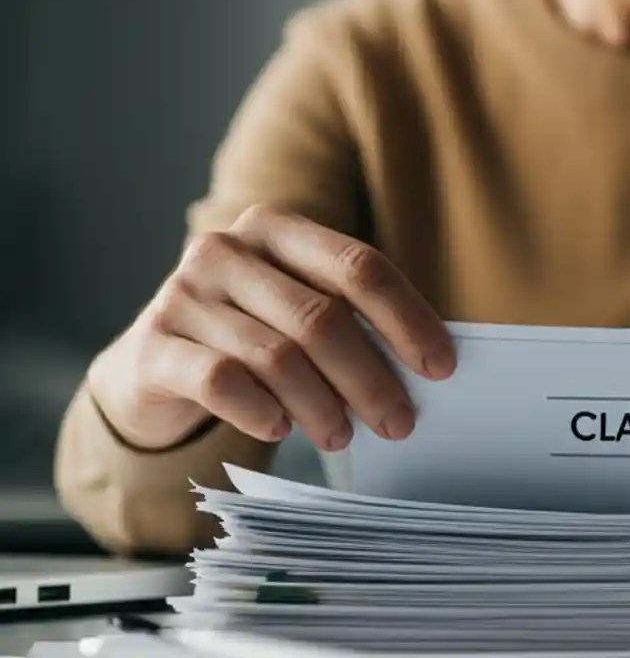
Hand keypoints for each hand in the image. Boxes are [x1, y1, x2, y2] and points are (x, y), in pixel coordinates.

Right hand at [89, 205, 454, 450]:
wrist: (155, 363)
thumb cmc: (252, 335)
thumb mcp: (299, 310)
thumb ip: (352, 319)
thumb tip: (427, 365)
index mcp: (277, 229)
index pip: (358, 266)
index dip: (407, 317)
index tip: (441, 367)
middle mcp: (226, 250)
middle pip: (321, 318)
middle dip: (371, 378)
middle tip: (398, 422)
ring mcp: (183, 296)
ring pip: (277, 357)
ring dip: (323, 406)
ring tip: (341, 435)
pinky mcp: (154, 346)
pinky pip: (222, 383)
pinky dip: (263, 411)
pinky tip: (282, 429)